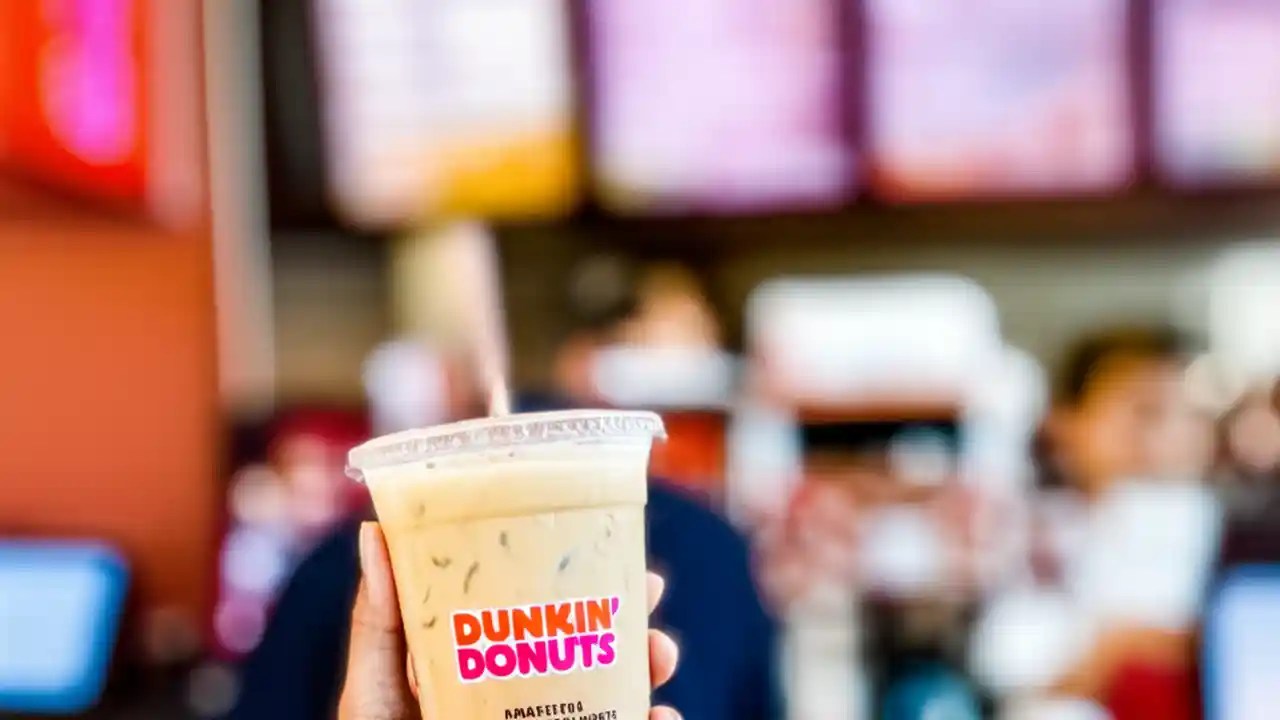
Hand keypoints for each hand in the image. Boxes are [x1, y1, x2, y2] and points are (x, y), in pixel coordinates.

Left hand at [339, 523, 680, 719]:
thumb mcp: (373, 688)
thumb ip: (379, 623)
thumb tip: (373, 530)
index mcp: (485, 664)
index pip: (544, 613)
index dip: (586, 582)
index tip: (621, 552)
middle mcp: (523, 697)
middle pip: (593, 650)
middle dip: (632, 622)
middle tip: (650, 594)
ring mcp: (547, 719)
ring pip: (615, 697)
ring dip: (649, 670)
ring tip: (662, 656)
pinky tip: (662, 716)